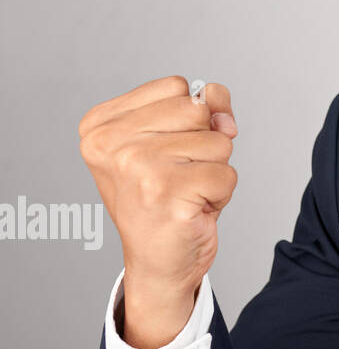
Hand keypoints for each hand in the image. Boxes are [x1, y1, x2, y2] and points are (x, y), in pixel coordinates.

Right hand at [78, 76, 238, 348]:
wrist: (159, 262)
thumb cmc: (167, 197)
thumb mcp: (177, 139)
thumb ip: (203, 105)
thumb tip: (220, 108)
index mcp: (101, 124)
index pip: (176, 86)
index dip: (191, 117)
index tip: (167, 150)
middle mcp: (111, 144)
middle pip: (198, 110)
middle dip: (204, 143)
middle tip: (179, 175)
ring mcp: (137, 169)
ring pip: (218, 142)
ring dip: (213, 171)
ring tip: (184, 193)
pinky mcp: (167, 194)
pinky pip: (227, 174)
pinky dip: (221, 194)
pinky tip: (192, 209)